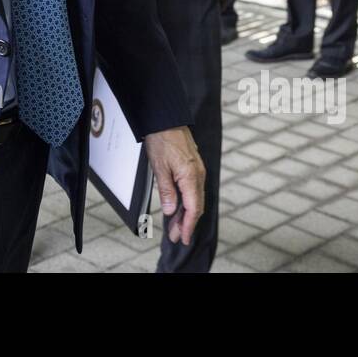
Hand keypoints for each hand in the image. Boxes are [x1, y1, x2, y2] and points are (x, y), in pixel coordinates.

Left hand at [143, 127, 204, 244]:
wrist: (166, 118)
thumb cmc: (162, 139)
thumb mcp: (160, 167)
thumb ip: (166, 190)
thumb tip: (171, 211)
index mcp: (191, 176)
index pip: (193, 208)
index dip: (187, 226)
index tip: (182, 238)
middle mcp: (198, 175)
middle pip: (195, 206)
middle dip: (185, 223)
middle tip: (174, 237)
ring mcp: (196, 170)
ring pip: (194, 198)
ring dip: (184, 213)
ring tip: (173, 226)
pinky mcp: (192, 166)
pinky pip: (192, 189)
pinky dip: (185, 202)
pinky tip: (176, 207)